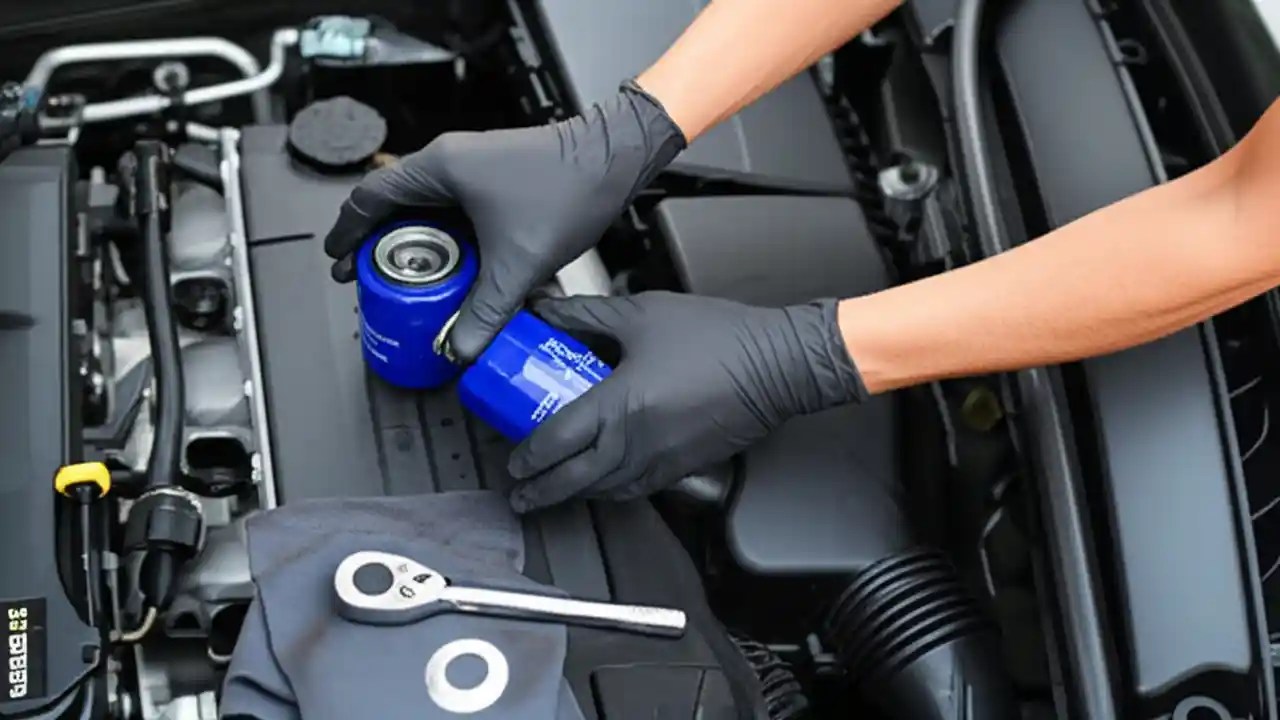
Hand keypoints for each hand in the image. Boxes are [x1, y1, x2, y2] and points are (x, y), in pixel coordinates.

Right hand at [323, 81, 685, 361]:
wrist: (614, 159)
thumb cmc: (568, 190)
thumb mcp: (519, 262)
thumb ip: (486, 311)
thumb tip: (459, 348)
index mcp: (439, 169)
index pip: (370, 198)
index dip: (348, 232)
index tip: (339, 261)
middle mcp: (450, 160)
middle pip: (395, 204)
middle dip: (380, 245)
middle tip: (370, 279)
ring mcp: (473, 165)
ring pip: (427, 207)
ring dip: (416, 242)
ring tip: (411, 281)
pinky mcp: (495, 176)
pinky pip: (455, 207)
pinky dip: (447, 237)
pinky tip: (456, 268)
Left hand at [506, 292, 866, 511]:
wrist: (777, 365)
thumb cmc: (719, 339)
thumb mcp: (643, 314)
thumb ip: (588, 315)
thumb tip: (548, 310)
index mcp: (619, 405)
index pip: (557, 441)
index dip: (528, 457)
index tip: (512, 463)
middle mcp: (636, 442)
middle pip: (575, 479)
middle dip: (542, 491)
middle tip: (521, 495)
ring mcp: (662, 460)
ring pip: (606, 490)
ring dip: (575, 495)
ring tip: (555, 494)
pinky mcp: (685, 466)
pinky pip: (637, 489)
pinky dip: (613, 491)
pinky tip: (606, 485)